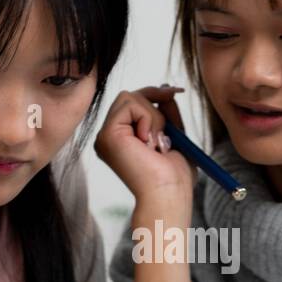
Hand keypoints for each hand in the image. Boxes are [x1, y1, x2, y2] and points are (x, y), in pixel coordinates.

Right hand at [94, 85, 194, 207]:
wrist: (168, 194)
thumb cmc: (174, 177)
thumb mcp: (174, 136)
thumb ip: (167, 113)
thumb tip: (165, 88)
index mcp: (122, 140)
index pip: (133, 104)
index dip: (155, 94)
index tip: (177, 91)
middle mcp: (109, 138)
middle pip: (130, 96)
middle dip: (155, 102)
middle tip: (169, 126)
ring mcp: (105, 136)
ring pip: (130, 97)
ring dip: (154, 116)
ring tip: (157, 143)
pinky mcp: (107, 134)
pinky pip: (130, 103)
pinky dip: (148, 118)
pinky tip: (149, 142)